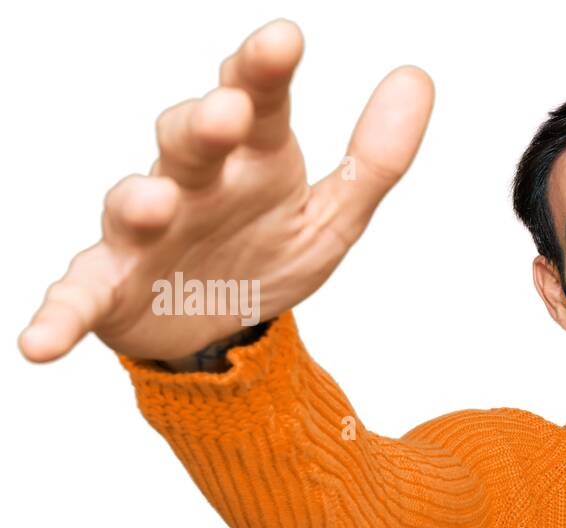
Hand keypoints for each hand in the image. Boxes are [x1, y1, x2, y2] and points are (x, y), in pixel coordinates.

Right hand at [18, 18, 433, 362]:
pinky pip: (76, 299)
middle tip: (227, 112)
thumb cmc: (267, 253)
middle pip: (188, 144)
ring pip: (132, 206)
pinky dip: (56, 317)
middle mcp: (192, 185)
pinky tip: (39, 341)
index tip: (284, 40)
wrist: (220, 328)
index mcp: (249, 161)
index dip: (264, 71)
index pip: (256, 103)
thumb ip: (374, 160)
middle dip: (202, 126)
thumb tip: (418, 77)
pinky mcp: (108, 291)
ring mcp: (144, 236)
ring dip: (138, 203)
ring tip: (154, 203)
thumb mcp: (332, 216)